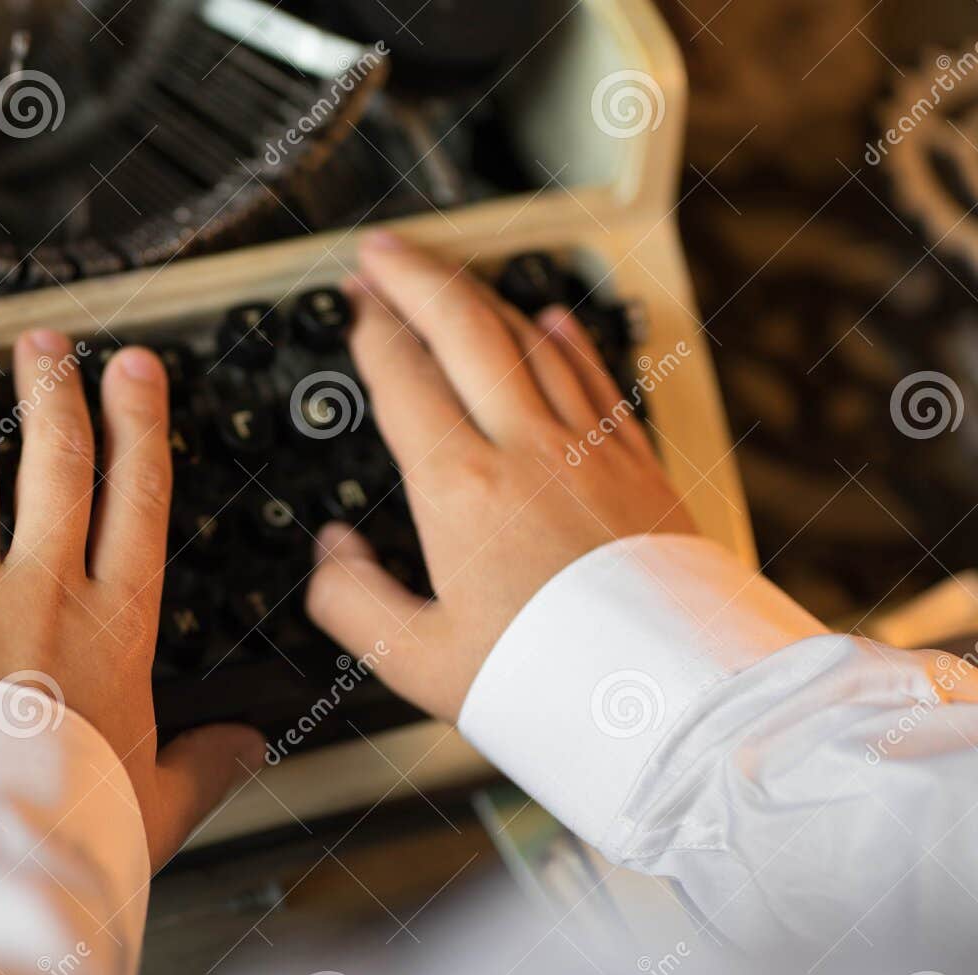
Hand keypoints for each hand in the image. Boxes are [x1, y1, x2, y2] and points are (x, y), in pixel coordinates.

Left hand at [0, 330, 265, 867]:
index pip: (135, 498)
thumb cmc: (66, 821)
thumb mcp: (159, 798)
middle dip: (52, 391)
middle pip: (54, 463)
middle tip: (47, 343)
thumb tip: (249, 747)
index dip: (137, 423)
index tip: (134, 374)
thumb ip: (206, 764)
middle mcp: (43, 588)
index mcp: (113, 624)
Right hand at [305, 231, 696, 719]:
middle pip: (463, 330)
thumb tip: (331, 556)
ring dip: (479, 295)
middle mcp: (526, 451)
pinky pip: (593, 376)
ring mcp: (587, 450)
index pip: (404, 378)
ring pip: (527, 339)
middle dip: (414, 278)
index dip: (369, 330)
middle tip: (382, 252)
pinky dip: (563, 338)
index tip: (351, 305)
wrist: (668, 696)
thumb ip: (355, 601)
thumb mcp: (419, 663)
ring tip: (446, 274)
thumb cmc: (552, 681)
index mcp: (462, 491)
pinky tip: (550, 320)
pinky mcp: (635, 465)